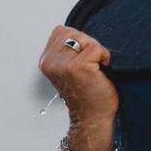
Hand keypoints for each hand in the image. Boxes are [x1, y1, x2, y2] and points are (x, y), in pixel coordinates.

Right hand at [39, 25, 118, 147]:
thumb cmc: (87, 96)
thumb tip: (78, 33)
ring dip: (96, 51)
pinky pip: (96, 48)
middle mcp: (50, 62)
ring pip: (85, 38)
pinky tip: (101, 72)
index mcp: (46, 61)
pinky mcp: (78, 67)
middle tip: (91, 67)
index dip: (78, 43)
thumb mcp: (68, 68)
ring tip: (95, 70)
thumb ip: (67, 50)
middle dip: (87, 45)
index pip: (62, 31)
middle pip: (73, 32)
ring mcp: (63, 65)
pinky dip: (104, 57)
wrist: (93, 119)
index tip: (82, 64)